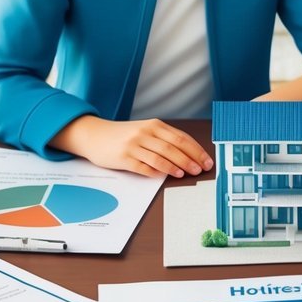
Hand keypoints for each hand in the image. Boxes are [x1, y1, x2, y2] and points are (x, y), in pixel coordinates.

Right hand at [59, 117, 212, 177]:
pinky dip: (156, 172)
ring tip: (185, 174)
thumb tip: (189, 154)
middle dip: (189, 159)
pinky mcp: (123, 158)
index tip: (206, 160)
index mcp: (154, 125)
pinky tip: (165, 176)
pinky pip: (143, 167)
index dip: (196, 150)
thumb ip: (164, 139)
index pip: (181, 137)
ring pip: (159, 157)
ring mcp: (133, 145)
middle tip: (200, 169)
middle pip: (172, 147)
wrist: (95, 135)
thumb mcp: (145, 130)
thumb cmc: (124, 135)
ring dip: (175, 166)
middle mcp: (145, 133)